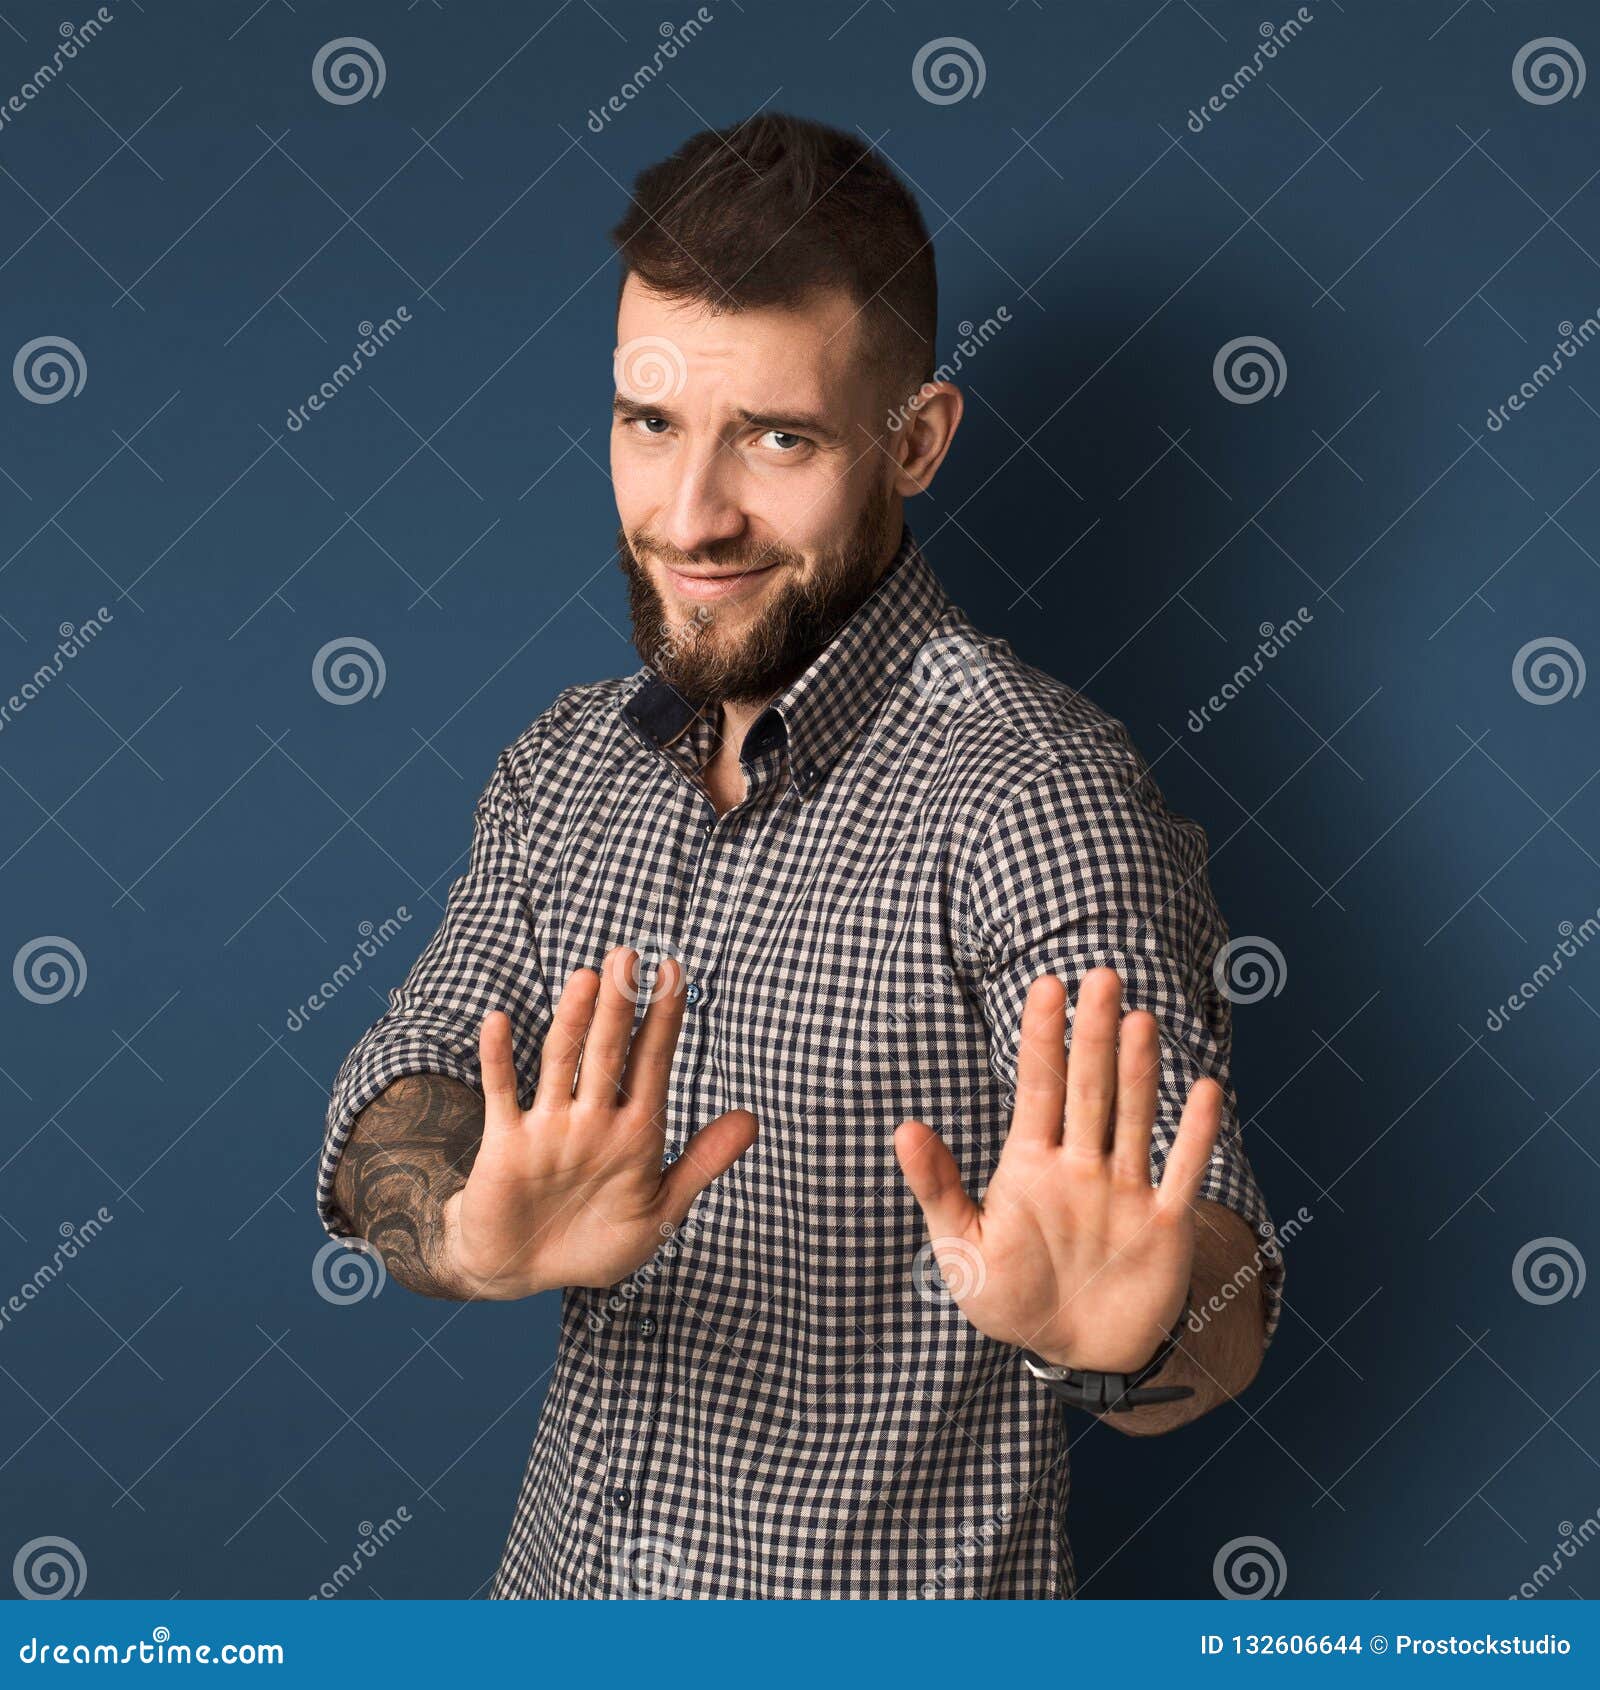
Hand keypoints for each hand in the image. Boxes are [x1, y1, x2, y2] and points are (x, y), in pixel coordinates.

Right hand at [444, 947, 756, 1298]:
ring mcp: (548, 1128)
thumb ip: (702, 1163)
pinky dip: (498, 1059)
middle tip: (630, 953)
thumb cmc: (595, 1241)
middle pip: (610, 1052)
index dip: (664, 1020)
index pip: (653, 1064)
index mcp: (635, 1131)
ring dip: (573, 1022)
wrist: (524, 1272)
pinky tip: (497, 1020)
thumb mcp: (660, 1211)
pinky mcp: (506, 1146)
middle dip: (622, 1006)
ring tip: (587, 978)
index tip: (675, 972)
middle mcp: (591, 1119)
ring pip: (562, 1064)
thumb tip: (753, 1118)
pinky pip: (502, 1096)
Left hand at [893, 966, 1221, 1372]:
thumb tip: (902, 1127)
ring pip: (1134, 1118)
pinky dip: (1194, 1136)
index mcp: (1030, 1163)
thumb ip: (937, 1187)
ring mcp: (1124, 1191)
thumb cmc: (1010, 1297)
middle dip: (1092, 1035)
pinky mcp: (1163, 1226)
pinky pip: (1182, 1173)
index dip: (1042, 1038)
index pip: (1036, 1088)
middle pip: (1089, 1089)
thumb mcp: (961, 1249)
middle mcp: (1081, 1165)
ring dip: (1139, 1071)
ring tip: (1139, 1018)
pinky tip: (1206, 1091)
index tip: (1046, 985)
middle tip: (1101, 975)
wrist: (1073, 1353)